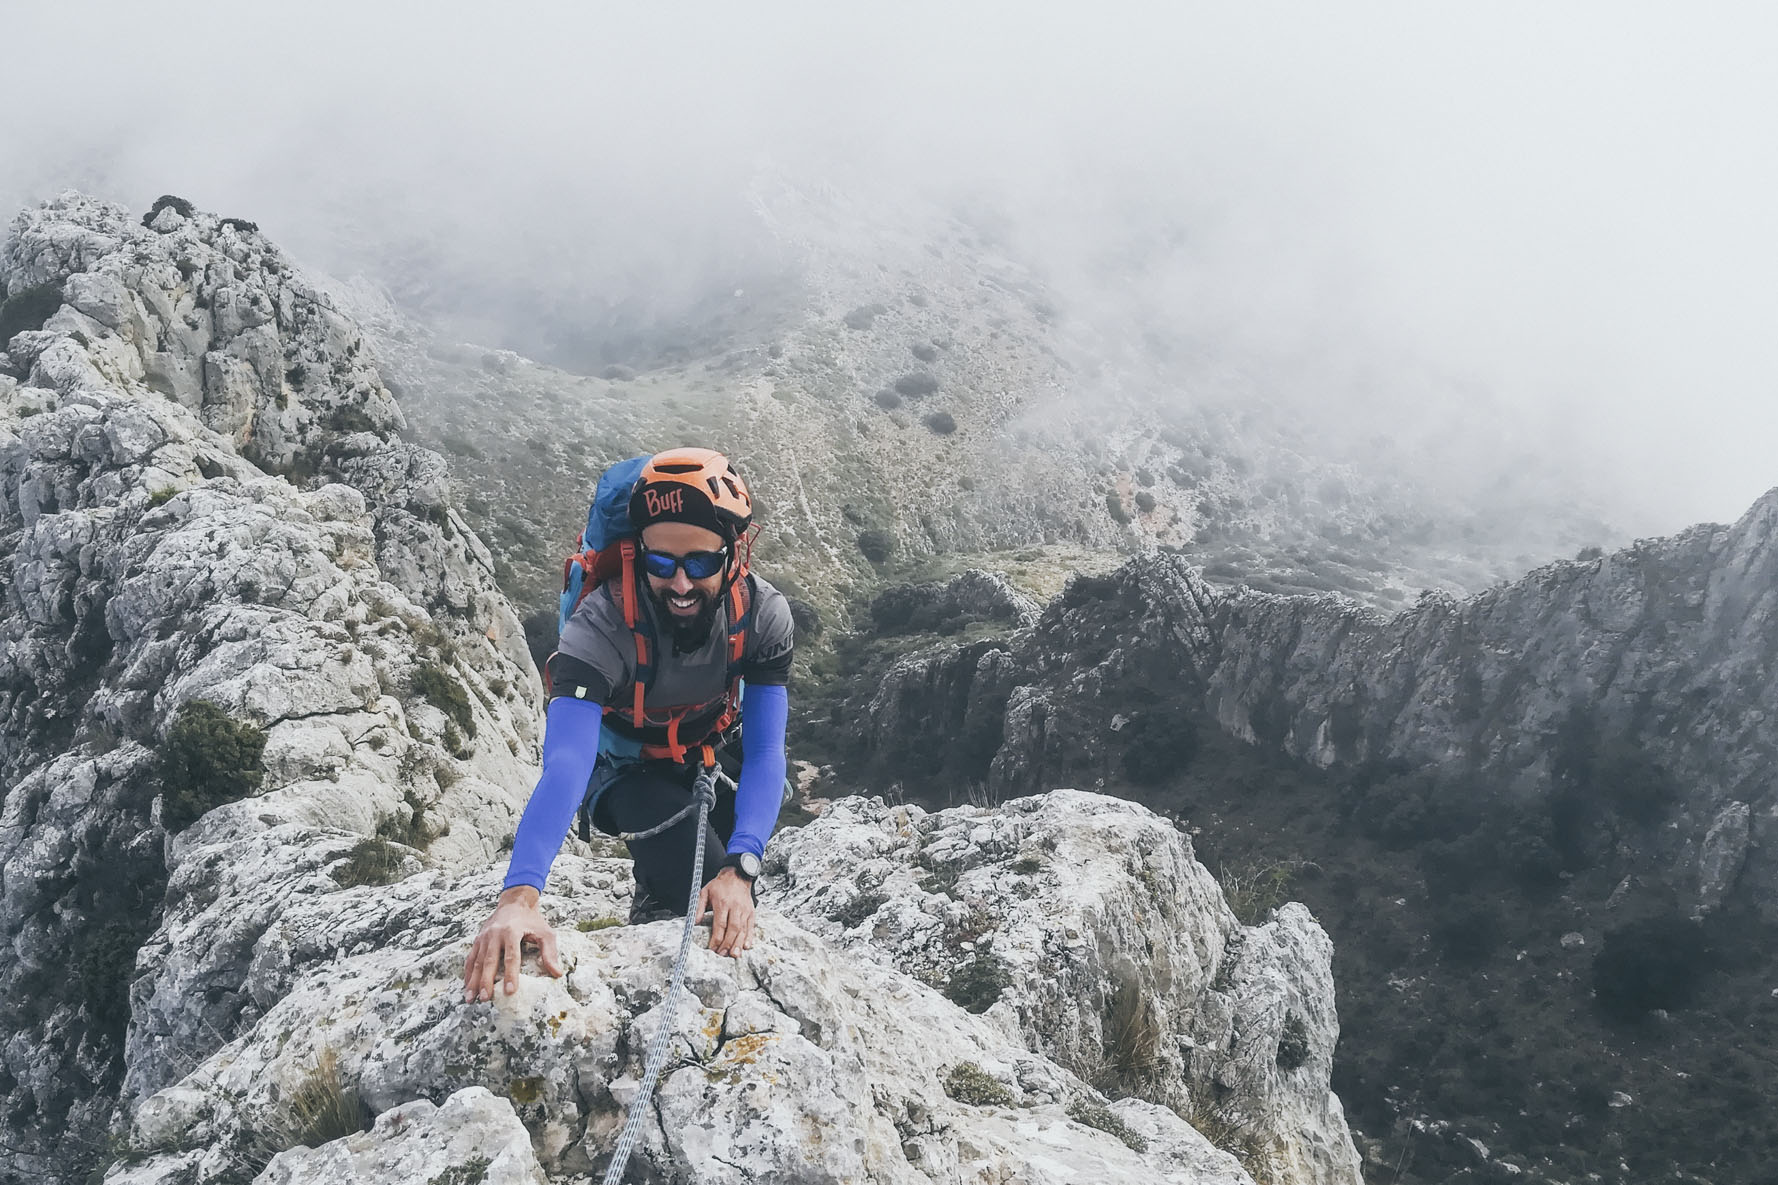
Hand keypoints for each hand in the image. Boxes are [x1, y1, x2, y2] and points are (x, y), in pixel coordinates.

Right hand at [463, 886, 562, 1002]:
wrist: (515, 901)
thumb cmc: (531, 919)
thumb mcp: (545, 933)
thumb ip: (550, 953)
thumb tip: (557, 973)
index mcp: (512, 931)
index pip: (511, 956)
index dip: (510, 974)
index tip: (510, 991)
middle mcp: (495, 934)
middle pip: (490, 961)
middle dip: (486, 981)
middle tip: (485, 998)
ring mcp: (484, 936)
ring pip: (477, 961)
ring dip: (473, 980)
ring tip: (471, 998)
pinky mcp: (478, 939)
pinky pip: (471, 958)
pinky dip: (468, 973)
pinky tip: (467, 986)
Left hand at [697, 868, 756, 957]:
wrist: (737, 875)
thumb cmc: (720, 885)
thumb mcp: (704, 892)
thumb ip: (698, 907)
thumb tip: (694, 922)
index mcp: (722, 903)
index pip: (720, 924)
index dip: (717, 938)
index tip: (713, 948)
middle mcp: (735, 907)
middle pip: (732, 929)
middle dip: (727, 944)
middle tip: (722, 955)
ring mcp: (744, 910)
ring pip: (743, 930)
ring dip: (738, 944)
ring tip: (734, 955)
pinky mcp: (751, 912)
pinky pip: (751, 926)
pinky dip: (750, 937)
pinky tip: (747, 946)